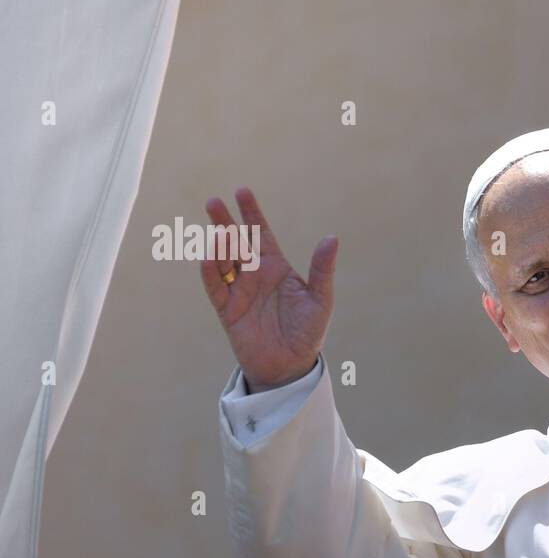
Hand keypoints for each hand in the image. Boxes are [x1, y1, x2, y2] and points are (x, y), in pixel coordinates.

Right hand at [199, 187, 338, 391]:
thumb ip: (321, 269)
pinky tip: (208, 256)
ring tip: (220, 232)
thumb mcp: (320, 298)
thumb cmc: (308, 331)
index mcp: (276, 267)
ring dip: (219, 246)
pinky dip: (210, 272)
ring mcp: (238, 290)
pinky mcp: (227, 310)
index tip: (242, 191)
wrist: (291, 366)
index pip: (261, 234)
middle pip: (236, 242)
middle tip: (213, 201)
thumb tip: (331, 238)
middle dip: (225, 222)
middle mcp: (254, 274)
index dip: (251, 213)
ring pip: (223, 261)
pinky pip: (215, 287)